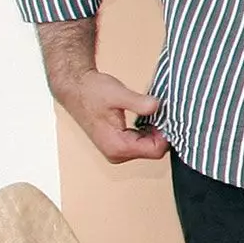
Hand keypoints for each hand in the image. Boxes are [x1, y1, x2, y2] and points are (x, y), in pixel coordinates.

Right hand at [53, 68, 168, 163]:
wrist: (75, 88)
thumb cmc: (91, 91)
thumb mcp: (118, 94)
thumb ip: (139, 103)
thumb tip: (157, 107)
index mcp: (117, 147)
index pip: (155, 150)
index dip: (166, 134)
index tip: (168, 116)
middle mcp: (117, 154)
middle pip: (153, 150)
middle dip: (161, 132)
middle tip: (162, 112)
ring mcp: (117, 151)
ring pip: (148, 146)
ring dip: (154, 130)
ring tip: (151, 112)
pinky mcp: (117, 144)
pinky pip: (141, 142)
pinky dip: (147, 130)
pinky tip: (145, 116)